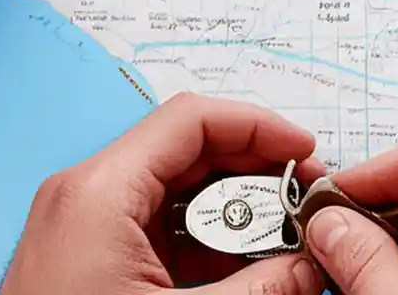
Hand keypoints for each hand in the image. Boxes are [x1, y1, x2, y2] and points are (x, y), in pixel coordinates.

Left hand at [1, 93, 326, 294]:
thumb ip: (257, 291)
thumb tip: (310, 268)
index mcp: (99, 193)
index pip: (191, 120)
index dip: (258, 126)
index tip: (303, 152)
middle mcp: (87, 195)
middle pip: (188, 149)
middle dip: (254, 169)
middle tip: (304, 196)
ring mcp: (86, 225)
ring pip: (177, 188)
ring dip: (235, 208)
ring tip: (284, 237)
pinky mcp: (92, 255)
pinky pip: (160, 226)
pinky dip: (207, 240)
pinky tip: (246, 267)